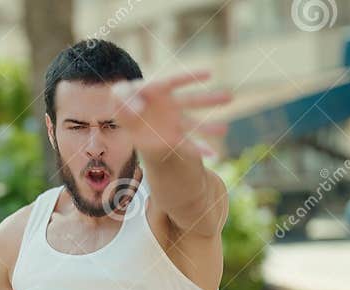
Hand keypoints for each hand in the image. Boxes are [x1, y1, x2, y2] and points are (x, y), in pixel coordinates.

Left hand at [110, 70, 230, 159]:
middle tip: (230, 97)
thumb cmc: (123, 99)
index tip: (209, 73)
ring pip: (193, 124)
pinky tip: (213, 155)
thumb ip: (126, 98)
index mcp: (159, 89)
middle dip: (210, 99)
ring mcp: (173, 121)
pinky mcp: (171, 137)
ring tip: (225, 130)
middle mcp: (171, 104)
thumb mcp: (118, 95)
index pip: (175, 81)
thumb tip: (140, 109)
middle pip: (191, 101)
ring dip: (208, 128)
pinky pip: (186, 144)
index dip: (190, 77)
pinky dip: (199, 149)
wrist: (124, 115)